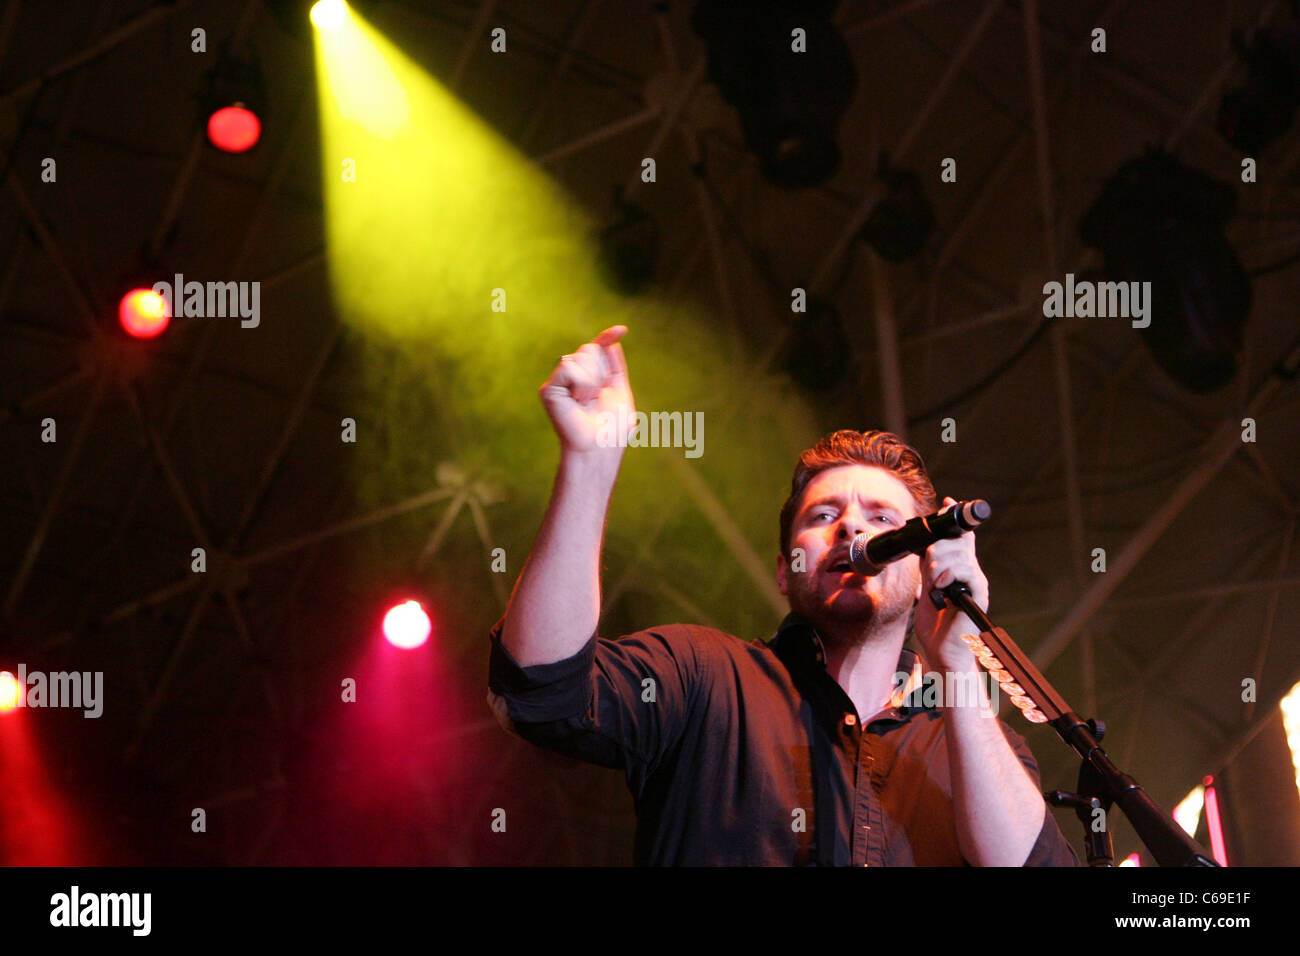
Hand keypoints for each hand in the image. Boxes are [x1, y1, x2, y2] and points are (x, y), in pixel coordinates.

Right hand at [539, 325, 634, 454]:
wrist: (600, 446)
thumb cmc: (613, 427)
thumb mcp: (620, 392)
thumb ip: (615, 367)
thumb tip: (612, 343)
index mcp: (590, 378)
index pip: (597, 350)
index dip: (607, 338)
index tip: (622, 329)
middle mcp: (572, 378)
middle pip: (590, 349)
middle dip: (600, 370)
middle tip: (597, 397)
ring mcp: (559, 382)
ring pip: (581, 355)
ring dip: (592, 381)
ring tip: (587, 402)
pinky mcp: (549, 389)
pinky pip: (570, 367)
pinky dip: (581, 384)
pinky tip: (578, 401)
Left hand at [911, 497, 989, 669]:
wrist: (941, 648)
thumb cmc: (934, 621)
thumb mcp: (926, 584)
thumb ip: (928, 562)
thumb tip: (925, 540)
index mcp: (960, 566)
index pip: (962, 535)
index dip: (954, 517)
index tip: (947, 502)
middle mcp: (971, 571)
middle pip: (958, 540)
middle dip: (938, 547)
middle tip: (928, 567)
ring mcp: (976, 581)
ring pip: (960, 554)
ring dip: (940, 564)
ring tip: (933, 581)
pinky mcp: (979, 593)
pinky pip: (966, 571)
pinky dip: (950, 574)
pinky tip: (941, 586)